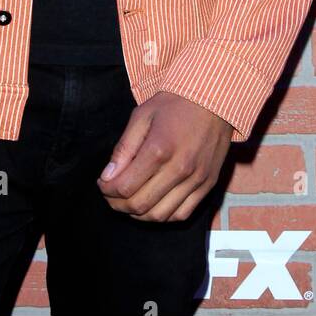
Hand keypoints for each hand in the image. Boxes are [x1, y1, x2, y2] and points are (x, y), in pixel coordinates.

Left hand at [96, 91, 232, 221]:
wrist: (213, 99)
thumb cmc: (175, 104)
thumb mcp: (142, 116)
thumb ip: (124, 148)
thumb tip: (107, 176)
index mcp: (159, 149)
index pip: (125, 186)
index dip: (107, 190)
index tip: (102, 183)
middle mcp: (179, 169)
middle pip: (140, 205)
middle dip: (117, 204)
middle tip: (110, 195)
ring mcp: (196, 179)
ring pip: (160, 215)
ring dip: (138, 214)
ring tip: (128, 201)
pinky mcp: (208, 184)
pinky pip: (182, 213)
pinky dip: (163, 216)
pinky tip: (153, 204)